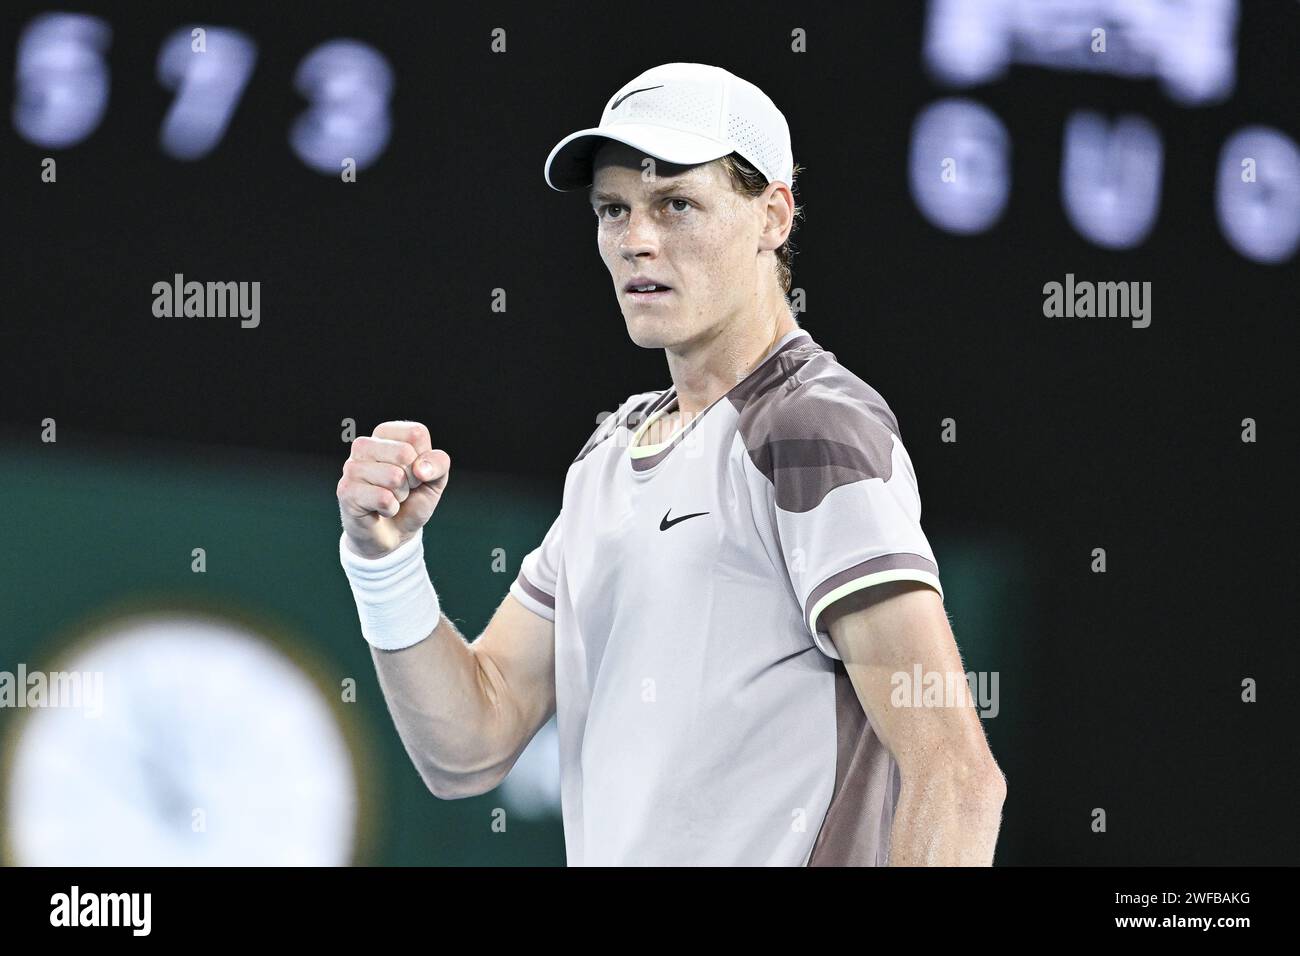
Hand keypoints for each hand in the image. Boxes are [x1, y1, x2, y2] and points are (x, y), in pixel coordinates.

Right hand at [337, 420, 450, 558]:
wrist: (394, 534)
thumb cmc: (412, 500)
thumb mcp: (436, 479)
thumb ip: (439, 464)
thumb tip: (421, 469)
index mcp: (385, 433)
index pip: (416, 433)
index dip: (425, 459)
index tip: (415, 472)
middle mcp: (364, 445)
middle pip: (404, 453)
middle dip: (412, 479)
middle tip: (402, 488)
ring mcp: (351, 467)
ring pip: (394, 477)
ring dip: (401, 495)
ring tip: (391, 498)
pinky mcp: (346, 491)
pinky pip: (383, 498)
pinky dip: (391, 509)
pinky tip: (381, 510)